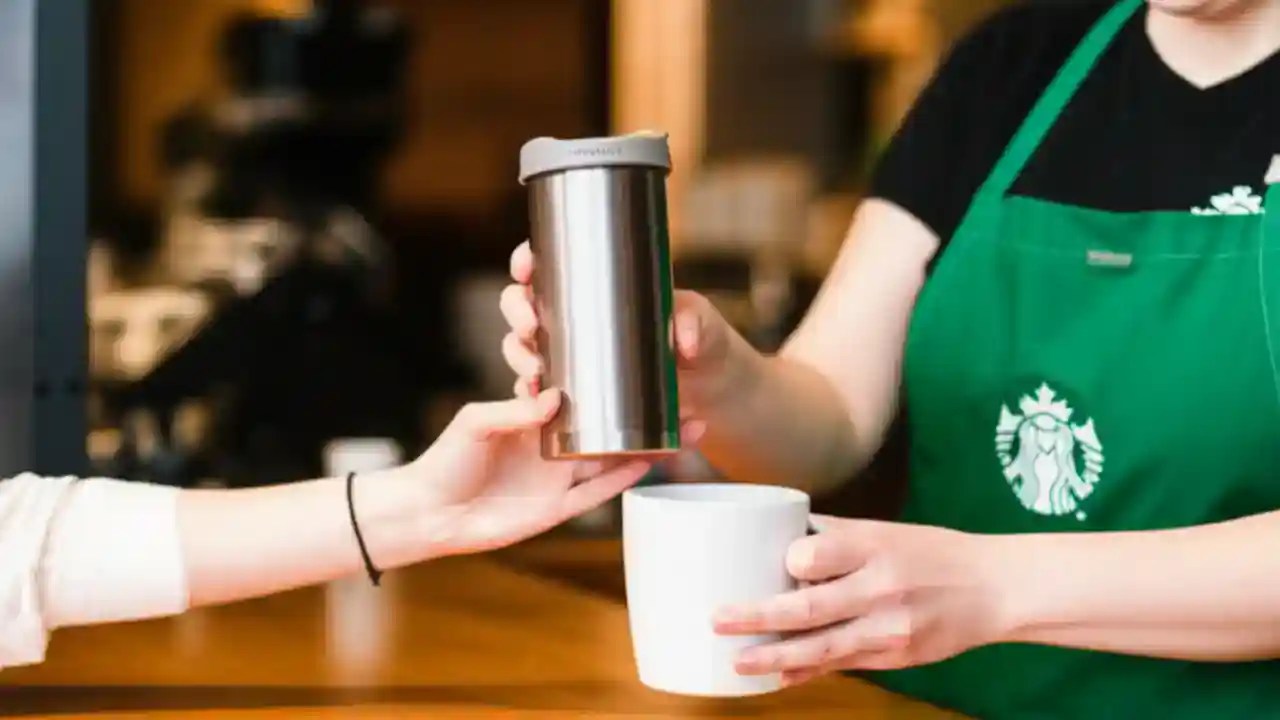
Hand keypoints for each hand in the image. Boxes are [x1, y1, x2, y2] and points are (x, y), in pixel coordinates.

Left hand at [404, 389, 702, 557]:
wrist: (427, 513)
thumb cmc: (444, 461)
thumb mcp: (476, 421)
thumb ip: (515, 409)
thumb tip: (554, 397)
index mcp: (532, 418)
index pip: (578, 394)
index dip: (606, 381)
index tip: (637, 363)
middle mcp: (551, 446)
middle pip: (608, 426)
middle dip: (643, 414)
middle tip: (679, 395)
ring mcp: (557, 477)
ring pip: (612, 459)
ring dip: (646, 445)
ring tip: (682, 427)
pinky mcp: (557, 508)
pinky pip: (598, 492)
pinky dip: (624, 477)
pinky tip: (651, 461)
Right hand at [499, 240, 735, 414]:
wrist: (712, 389)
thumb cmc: (704, 341)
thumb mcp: (703, 323)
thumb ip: (695, 323)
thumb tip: (683, 341)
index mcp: (599, 290)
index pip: (550, 269)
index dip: (527, 263)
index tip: (526, 265)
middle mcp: (575, 322)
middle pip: (524, 307)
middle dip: (517, 311)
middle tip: (532, 324)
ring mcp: (572, 360)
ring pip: (525, 350)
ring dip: (519, 356)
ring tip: (536, 369)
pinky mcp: (577, 397)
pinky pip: (539, 395)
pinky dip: (530, 397)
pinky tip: (535, 400)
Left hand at [712, 516, 1007, 686]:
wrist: (994, 589)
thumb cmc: (932, 553)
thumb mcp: (886, 530)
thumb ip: (834, 534)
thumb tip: (780, 532)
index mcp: (874, 546)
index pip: (815, 555)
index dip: (787, 562)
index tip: (771, 563)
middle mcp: (879, 587)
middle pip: (808, 608)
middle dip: (757, 617)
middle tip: (716, 619)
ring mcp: (888, 627)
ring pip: (820, 648)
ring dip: (774, 657)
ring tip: (738, 660)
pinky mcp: (894, 657)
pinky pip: (841, 665)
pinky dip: (807, 672)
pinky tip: (778, 677)